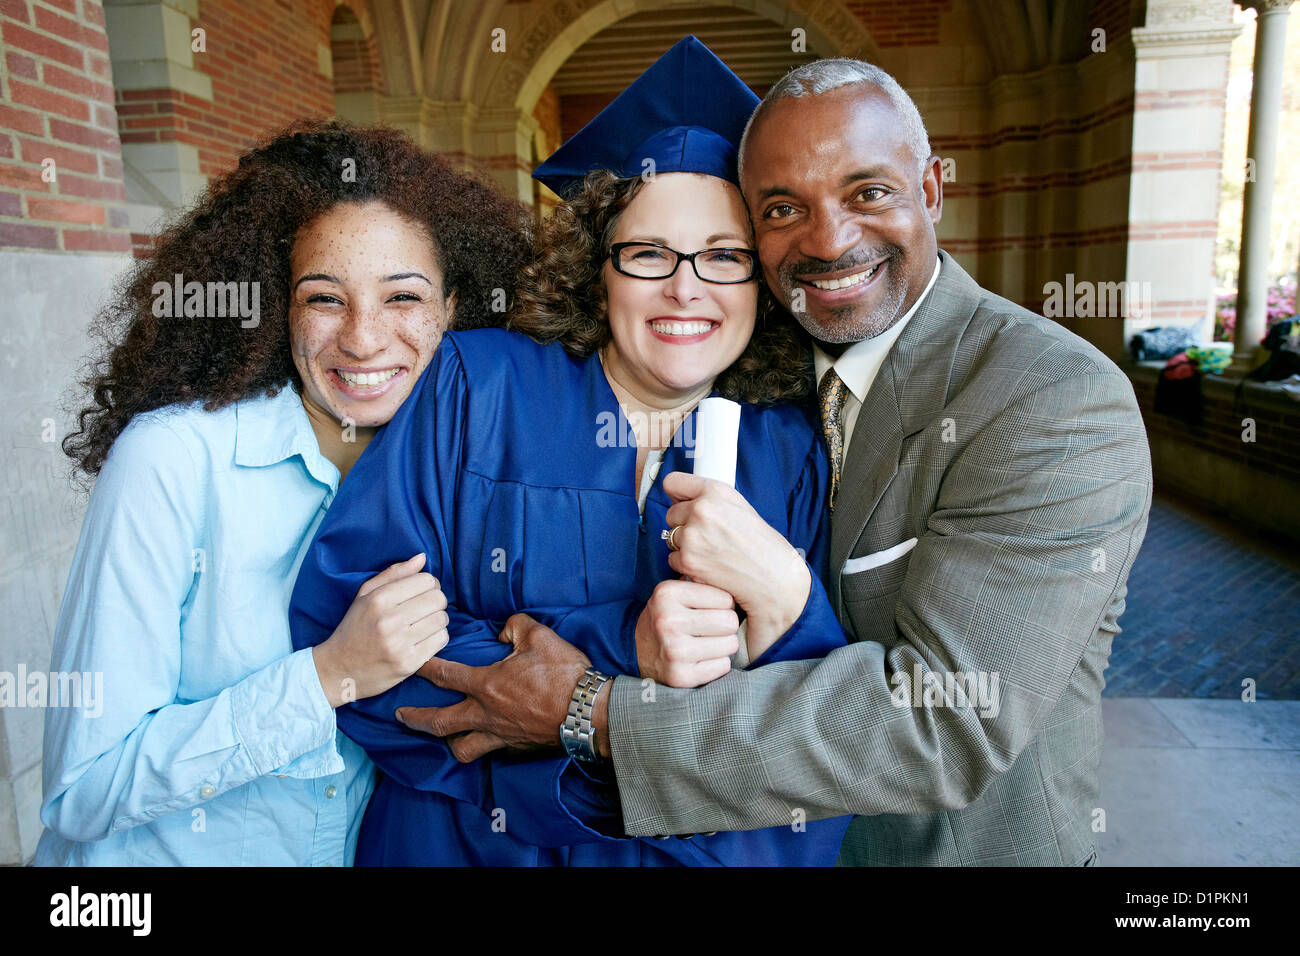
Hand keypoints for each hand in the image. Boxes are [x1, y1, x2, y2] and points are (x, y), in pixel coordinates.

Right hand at [312, 554, 448, 707]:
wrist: (340, 670)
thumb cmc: (354, 628)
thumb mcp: (365, 596)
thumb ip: (394, 573)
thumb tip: (422, 557)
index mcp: (378, 600)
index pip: (426, 580)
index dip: (429, 584)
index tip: (420, 592)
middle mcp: (389, 621)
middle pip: (438, 599)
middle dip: (436, 601)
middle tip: (424, 608)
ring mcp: (399, 644)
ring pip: (442, 619)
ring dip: (437, 620)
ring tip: (422, 624)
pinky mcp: (408, 663)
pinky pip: (441, 640)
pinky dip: (436, 637)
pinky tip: (422, 639)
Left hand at [395, 613, 591, 762]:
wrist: (588, 712)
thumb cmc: (563, 674)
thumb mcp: (540, 636)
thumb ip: (515, 626)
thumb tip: (504, 631)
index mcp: (487, 685)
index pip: (444, 675)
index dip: (424, 668)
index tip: (410, 665)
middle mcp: (486, 714)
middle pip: (439, 721)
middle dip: (415, 719)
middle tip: (400, 716)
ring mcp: (500, 735)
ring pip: (461, 747)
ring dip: (447, 741)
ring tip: (442, 736)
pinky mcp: (516, 747)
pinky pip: (489, 751)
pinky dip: (480, 746)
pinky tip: (482, 740)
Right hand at [636, 579, 738, 686]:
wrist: (634, 650)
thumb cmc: (665, 617)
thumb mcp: (674, 592)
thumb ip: (702, 581)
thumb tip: (737, 580)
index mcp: (667, 594)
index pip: (725, 598)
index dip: (723, 605)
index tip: (711, 610)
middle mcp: (669, 621)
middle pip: (730, 622)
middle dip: (726, 625)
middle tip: (712, 628)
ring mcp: (674, 651)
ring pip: (730, 645)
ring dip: (724, 645)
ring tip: (706, 643)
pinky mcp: (681, 676)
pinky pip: (723, 666)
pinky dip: (717, 664)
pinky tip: (702, 659)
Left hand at [662, 471, 810, 653]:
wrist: (775, 579)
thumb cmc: (763, 547)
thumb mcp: (742, 508)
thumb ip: (712, 500)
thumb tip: (683, 500)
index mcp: (716, 491)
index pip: (672, 482)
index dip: (677, 495)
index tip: (681, 502)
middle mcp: (702, 510)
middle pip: (671, 513)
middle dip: (684, 525)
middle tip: (708, 536)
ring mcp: (693, 536)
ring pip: (671, 537)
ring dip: (685, 546)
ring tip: (712, 553)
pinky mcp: (688, 560)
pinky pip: (673, 559)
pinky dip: (686, 565)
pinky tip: (708, 566)